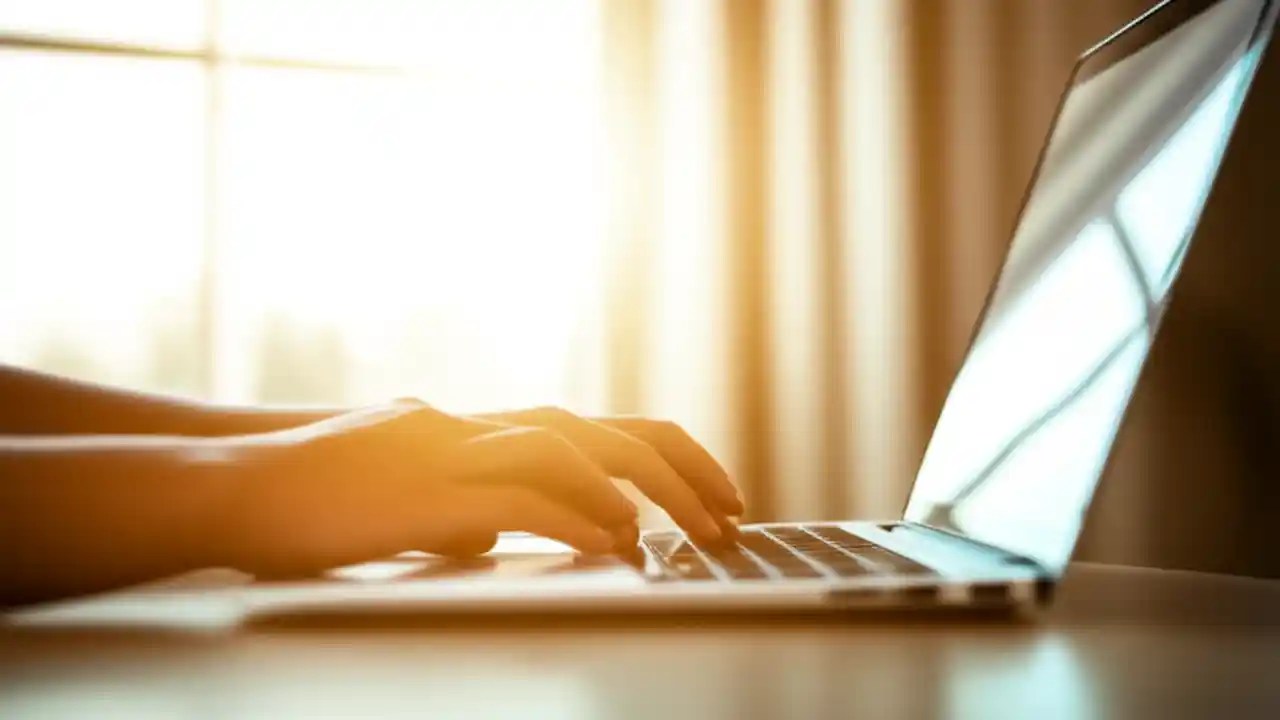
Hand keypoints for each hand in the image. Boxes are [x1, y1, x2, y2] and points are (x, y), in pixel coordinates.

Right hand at [211, 401, 740, 575]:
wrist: (233, 487)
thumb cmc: (315, 500)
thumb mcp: (407, 498)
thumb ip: (459, 509)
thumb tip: (494, 537)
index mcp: (477, 429)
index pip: (591, 428)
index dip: (659, 456)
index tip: (710, 494)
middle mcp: (476, 426)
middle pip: (601, 428)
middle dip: (678, 469)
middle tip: (732, 514)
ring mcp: (451, 450)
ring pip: (571, 446)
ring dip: (643, 488)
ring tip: (693, 530)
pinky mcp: (423, 489)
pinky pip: (518, 496)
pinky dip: (577, 515)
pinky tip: (616, 541)